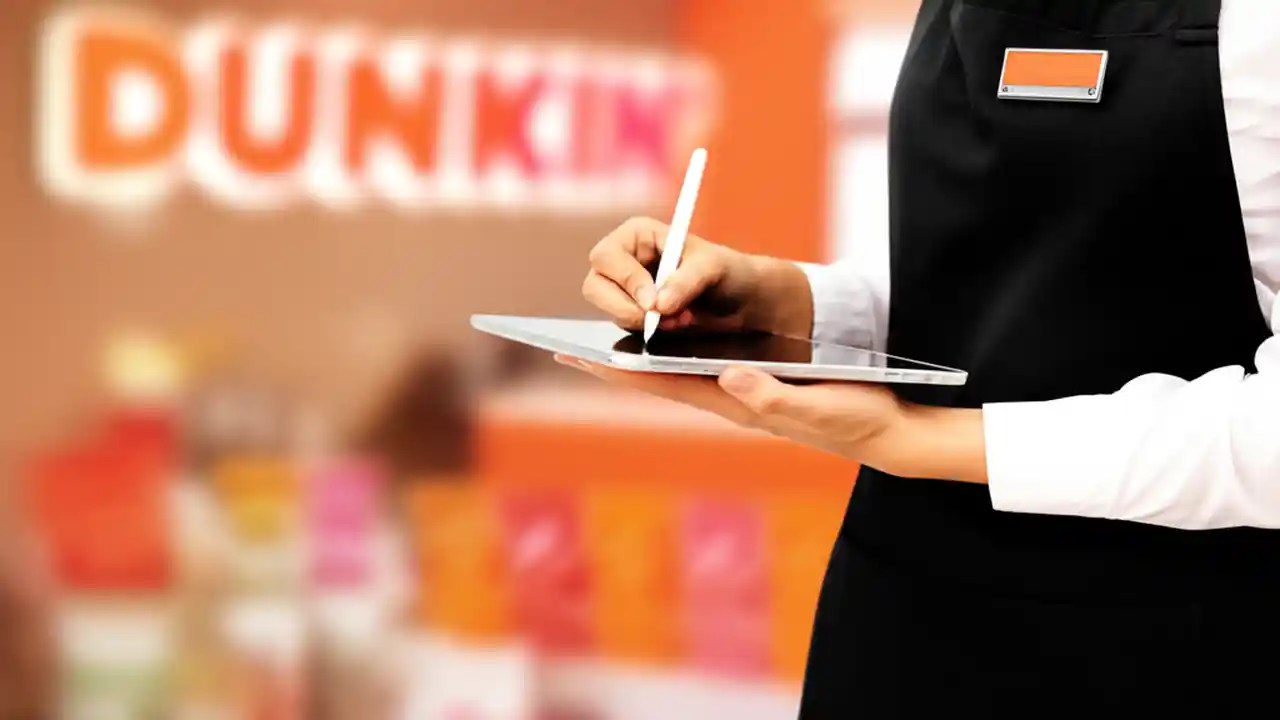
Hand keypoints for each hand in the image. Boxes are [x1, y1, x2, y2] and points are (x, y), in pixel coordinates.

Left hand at [555, 356, 988, 482]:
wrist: (886, 432)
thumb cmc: (855, 417)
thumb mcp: (818, 403)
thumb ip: (775, 396)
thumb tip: (728, 376)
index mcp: (736, 402)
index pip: (665, 383)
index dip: (620, 368)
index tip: (576, 354)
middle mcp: (730, 399)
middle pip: (659, 380)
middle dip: (614, 364)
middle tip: (564, 348)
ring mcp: (742, 394)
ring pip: (676, 375)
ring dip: (638, 359)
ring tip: (599, 343)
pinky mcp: (758, 385)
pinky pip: (703, 369)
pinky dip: (672, 356)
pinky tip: (662, 344)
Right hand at [581, 217, 812, 336]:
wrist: (742, 300)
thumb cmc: (728, 271)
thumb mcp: (712, 268)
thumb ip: (686, 282)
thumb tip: (658, 305)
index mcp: (635, 235)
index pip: (608, 257)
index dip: (626, 280)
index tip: (651, 302)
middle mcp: (623, 260)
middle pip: (595, 286)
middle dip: (625, 307)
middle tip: (656, 320)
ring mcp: (624, 290)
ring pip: (607, 310)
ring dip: (640, 321)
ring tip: (680, 319)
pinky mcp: (632, 315)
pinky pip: (624, 328)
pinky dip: (648, 332)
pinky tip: (677, 326)